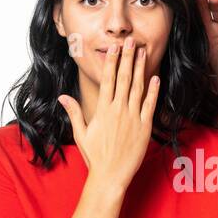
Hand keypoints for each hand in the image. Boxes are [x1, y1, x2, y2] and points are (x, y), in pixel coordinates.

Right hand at [56, 36, 157, 188]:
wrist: (110, 176)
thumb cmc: (95, 156)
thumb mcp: (81, 133)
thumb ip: (74, 112)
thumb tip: (62, 97)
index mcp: (102, 110)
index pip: (107, 80)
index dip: (111, 62)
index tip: (113, 48)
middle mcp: (118, 110)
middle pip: (123, 78)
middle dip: (126, 58)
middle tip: (130, 41)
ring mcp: (132, 118)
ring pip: (138, 87)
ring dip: (140, 68)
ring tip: (142, 52)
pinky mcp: (144, 127)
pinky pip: (150, 104)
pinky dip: (153, 90)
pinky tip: (155, 77)